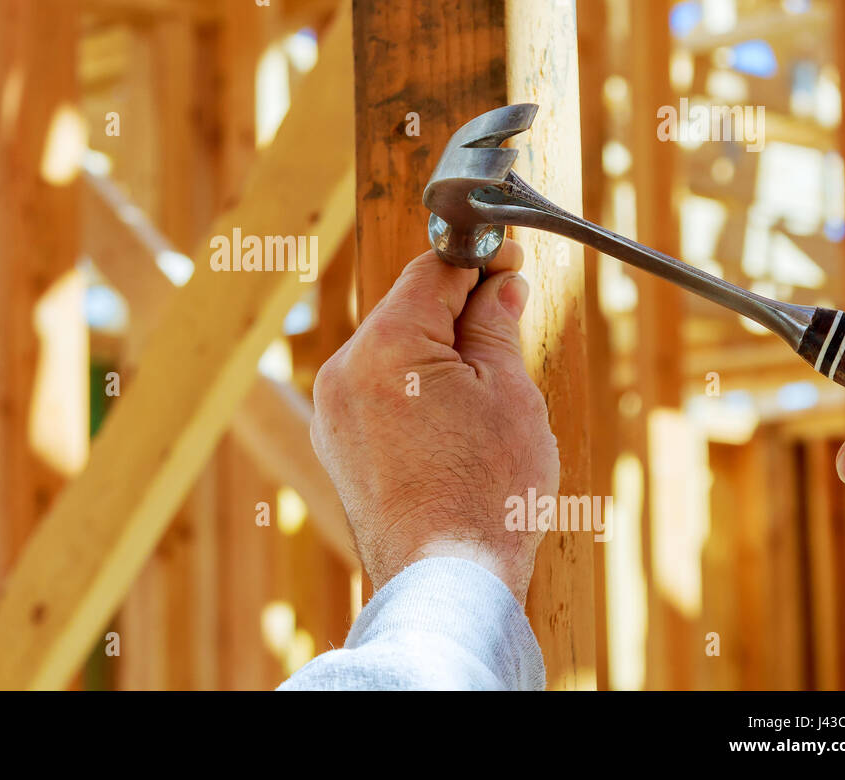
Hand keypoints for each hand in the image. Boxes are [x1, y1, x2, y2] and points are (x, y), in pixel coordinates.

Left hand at [310, 244, 557, 603]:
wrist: (444, 581)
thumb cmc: (485, 492)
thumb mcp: (509, 393)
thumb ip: (496, 325)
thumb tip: (501, 285)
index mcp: (384, 346)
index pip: (431, 272)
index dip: (477, 262)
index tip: (510, 262)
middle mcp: (343, 372)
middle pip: (407, 310)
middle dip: (458, 309)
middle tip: (509, 316)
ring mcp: (334, 411)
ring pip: (392, 351)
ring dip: (436, 351)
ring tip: (487, 386)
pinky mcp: (337, 444)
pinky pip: (378, 392)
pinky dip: (414, 388)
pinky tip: (454, 420)